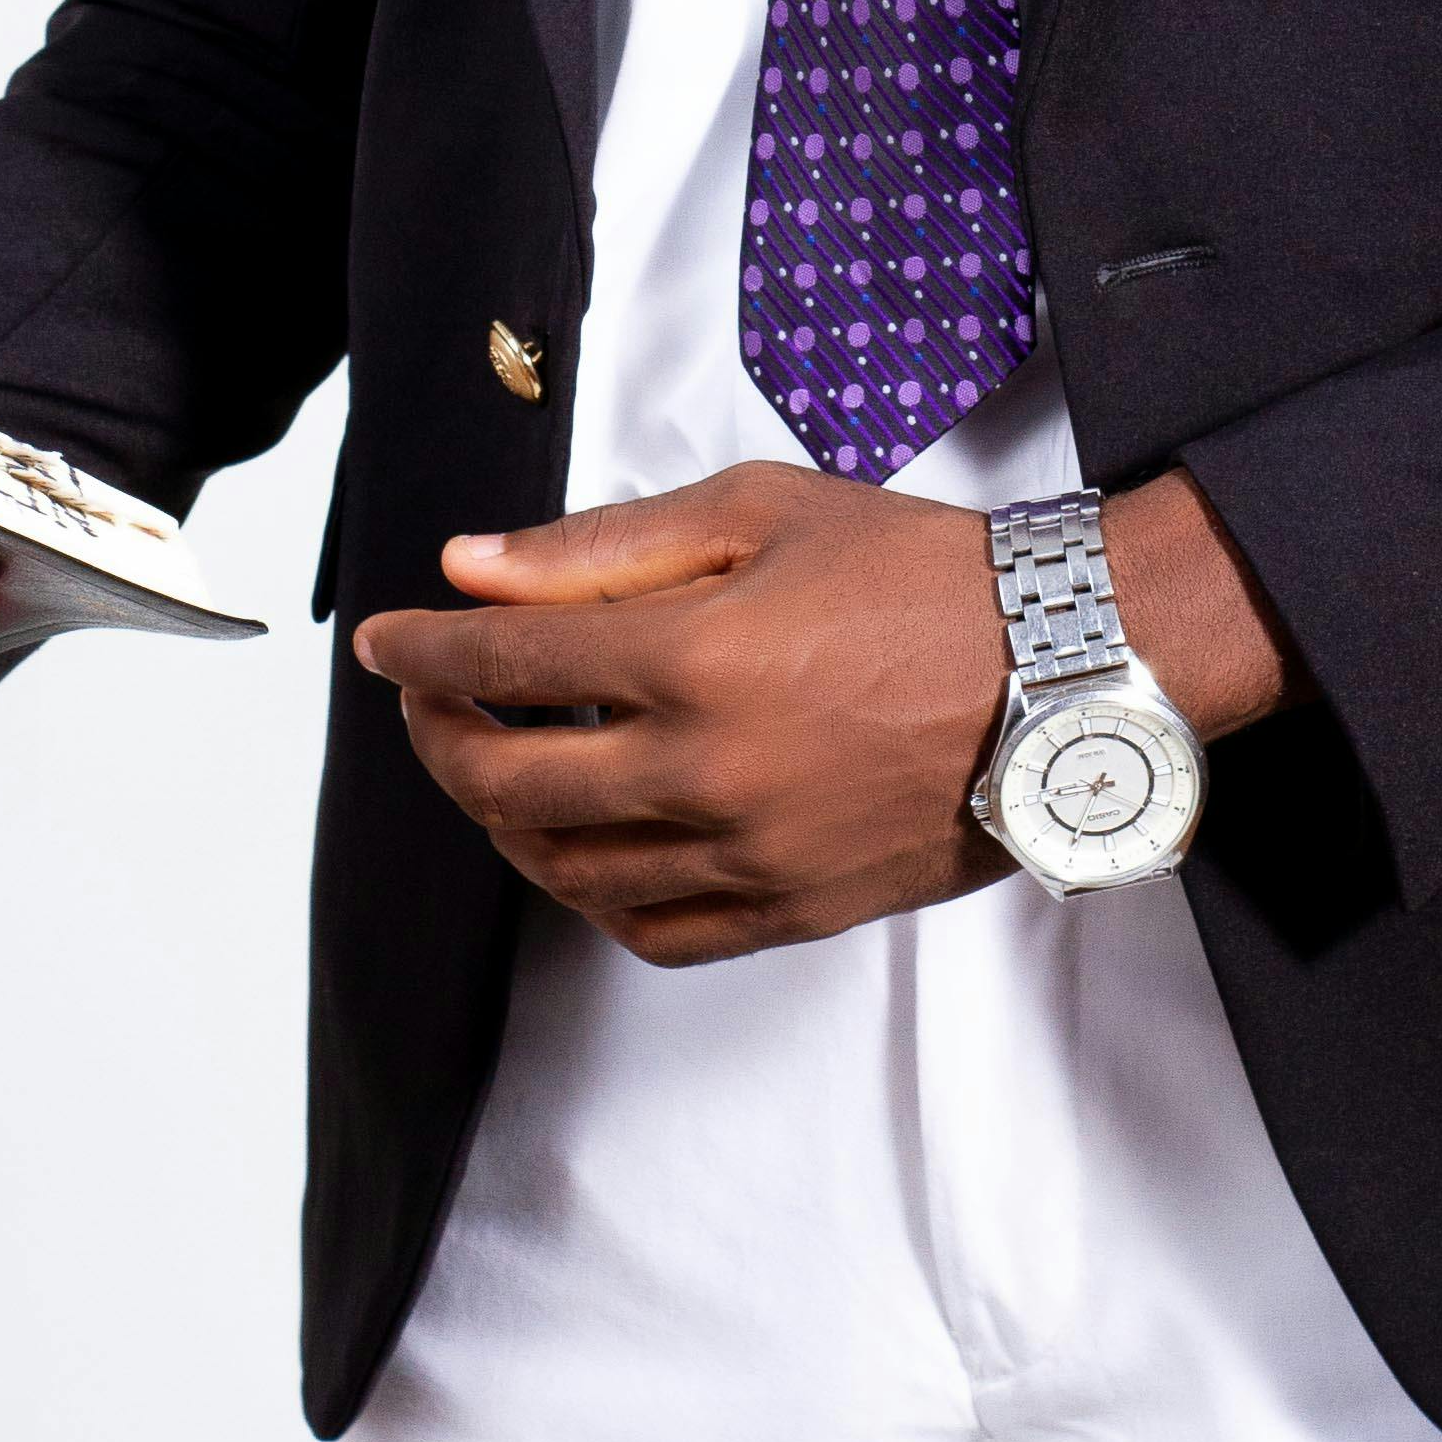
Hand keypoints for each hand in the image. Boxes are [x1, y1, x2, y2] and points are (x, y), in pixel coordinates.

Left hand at [351, 458, 1293, 968]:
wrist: (1059, 666)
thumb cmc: (917, 571)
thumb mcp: (758, 510)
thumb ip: (602, 544)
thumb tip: (472, 569)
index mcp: (696, 654)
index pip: (505, 661)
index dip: (421, 651)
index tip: (382, 640)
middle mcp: (708, 770)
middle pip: (509, 776)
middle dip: (440, 735)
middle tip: (427, 701)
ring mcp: (749, 854)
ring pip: (565, 868)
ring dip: (501, 817)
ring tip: (495, 764)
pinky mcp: (791, 911)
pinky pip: (651, 931)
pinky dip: (588, 893)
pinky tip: (579, 843)